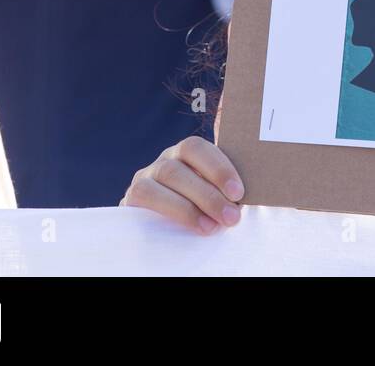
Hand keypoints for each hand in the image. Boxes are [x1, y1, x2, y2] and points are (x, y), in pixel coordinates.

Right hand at [121, 136, 243, 233]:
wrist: (166, 222)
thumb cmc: (201, 204)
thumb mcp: (214, 191)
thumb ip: (225, 188)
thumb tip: (242, 196)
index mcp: (187, 151)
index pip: (197, 148)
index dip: (218, 168)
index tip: (238, 193)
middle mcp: (165, 160)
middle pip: (181, 168)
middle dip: (209, 195)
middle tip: (231, 217)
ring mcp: (146, 176)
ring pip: (166, 181)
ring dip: (191, 207)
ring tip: (213, 227)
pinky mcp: (133, 196)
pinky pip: (146, 198)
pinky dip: (172, 213)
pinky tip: (191, 227)